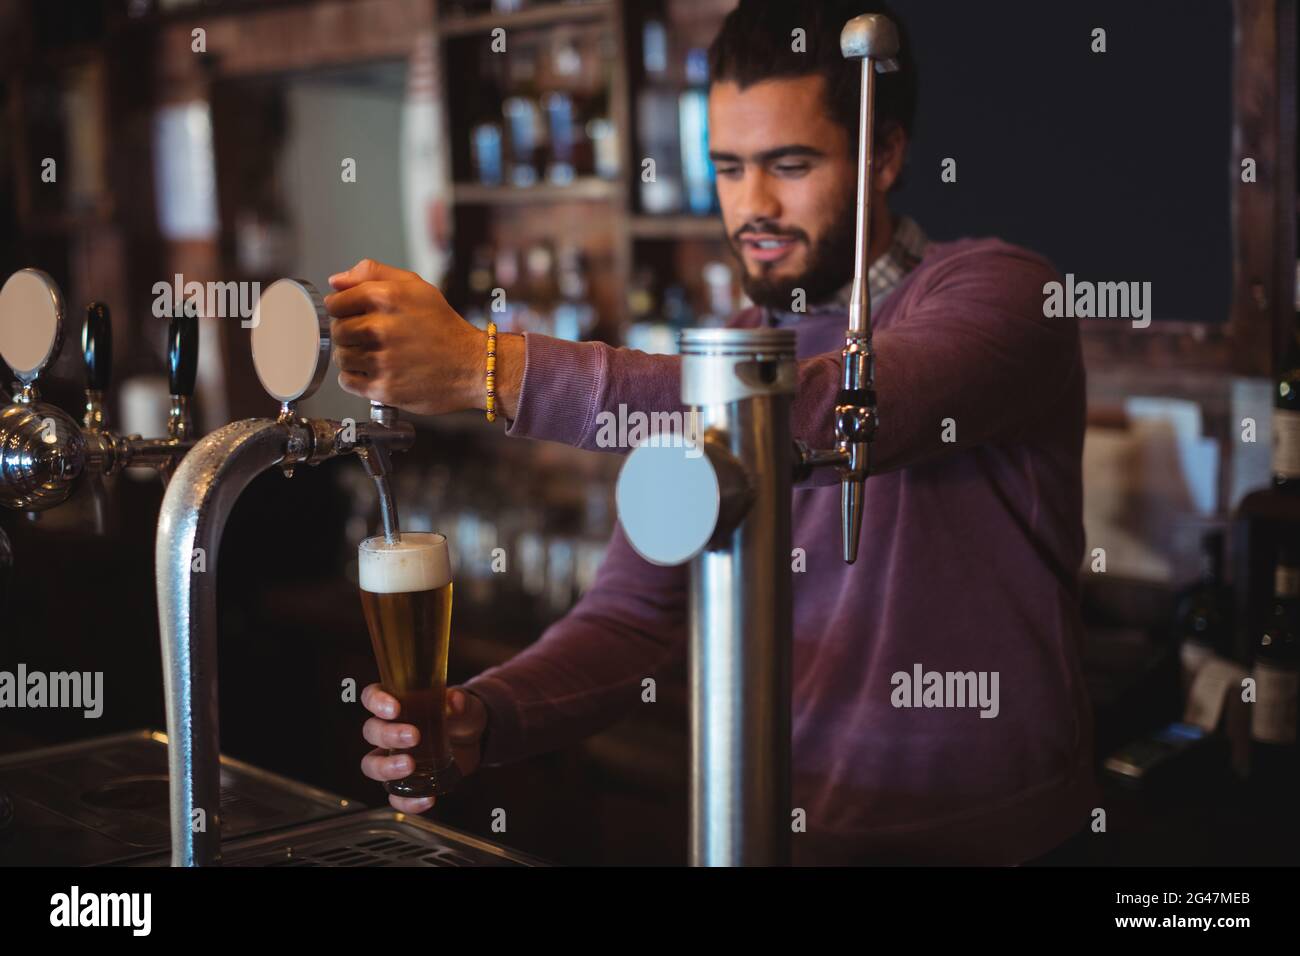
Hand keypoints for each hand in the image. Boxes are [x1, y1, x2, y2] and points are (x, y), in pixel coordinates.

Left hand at [324, 259, 484, 415]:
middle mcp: (381, 328)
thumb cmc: (444, 326)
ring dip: (353, 357)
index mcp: (385, 297)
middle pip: (337, 331)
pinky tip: (375, 371)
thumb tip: (336, 282)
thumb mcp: (416, 287)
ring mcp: (382, 360)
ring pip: (342, 357)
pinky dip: (356, 378)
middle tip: (370, 338)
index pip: (335, 303)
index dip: (342, 310)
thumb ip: (373, 274)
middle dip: (349, 334)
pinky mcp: (384, 387)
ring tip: (376, 355)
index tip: (354, 316)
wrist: (472, 366)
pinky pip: (348, 382)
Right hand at [359, 684, 488, 812]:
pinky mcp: (406, 782)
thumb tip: (455, 700)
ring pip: (372, 765)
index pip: (371, 697)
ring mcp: (394, 758)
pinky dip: (407, 801)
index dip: (376, 701)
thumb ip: (462, 702)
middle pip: (372, 731)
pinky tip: (427, 799)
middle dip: (388, 735)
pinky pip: (396, 796)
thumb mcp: (467, 705)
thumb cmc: (461, 715)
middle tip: (414, 736)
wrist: (474, 740)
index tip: (394, 708)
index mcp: (397, 704)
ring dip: (386, 768)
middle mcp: (389, 730)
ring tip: (410, 766)